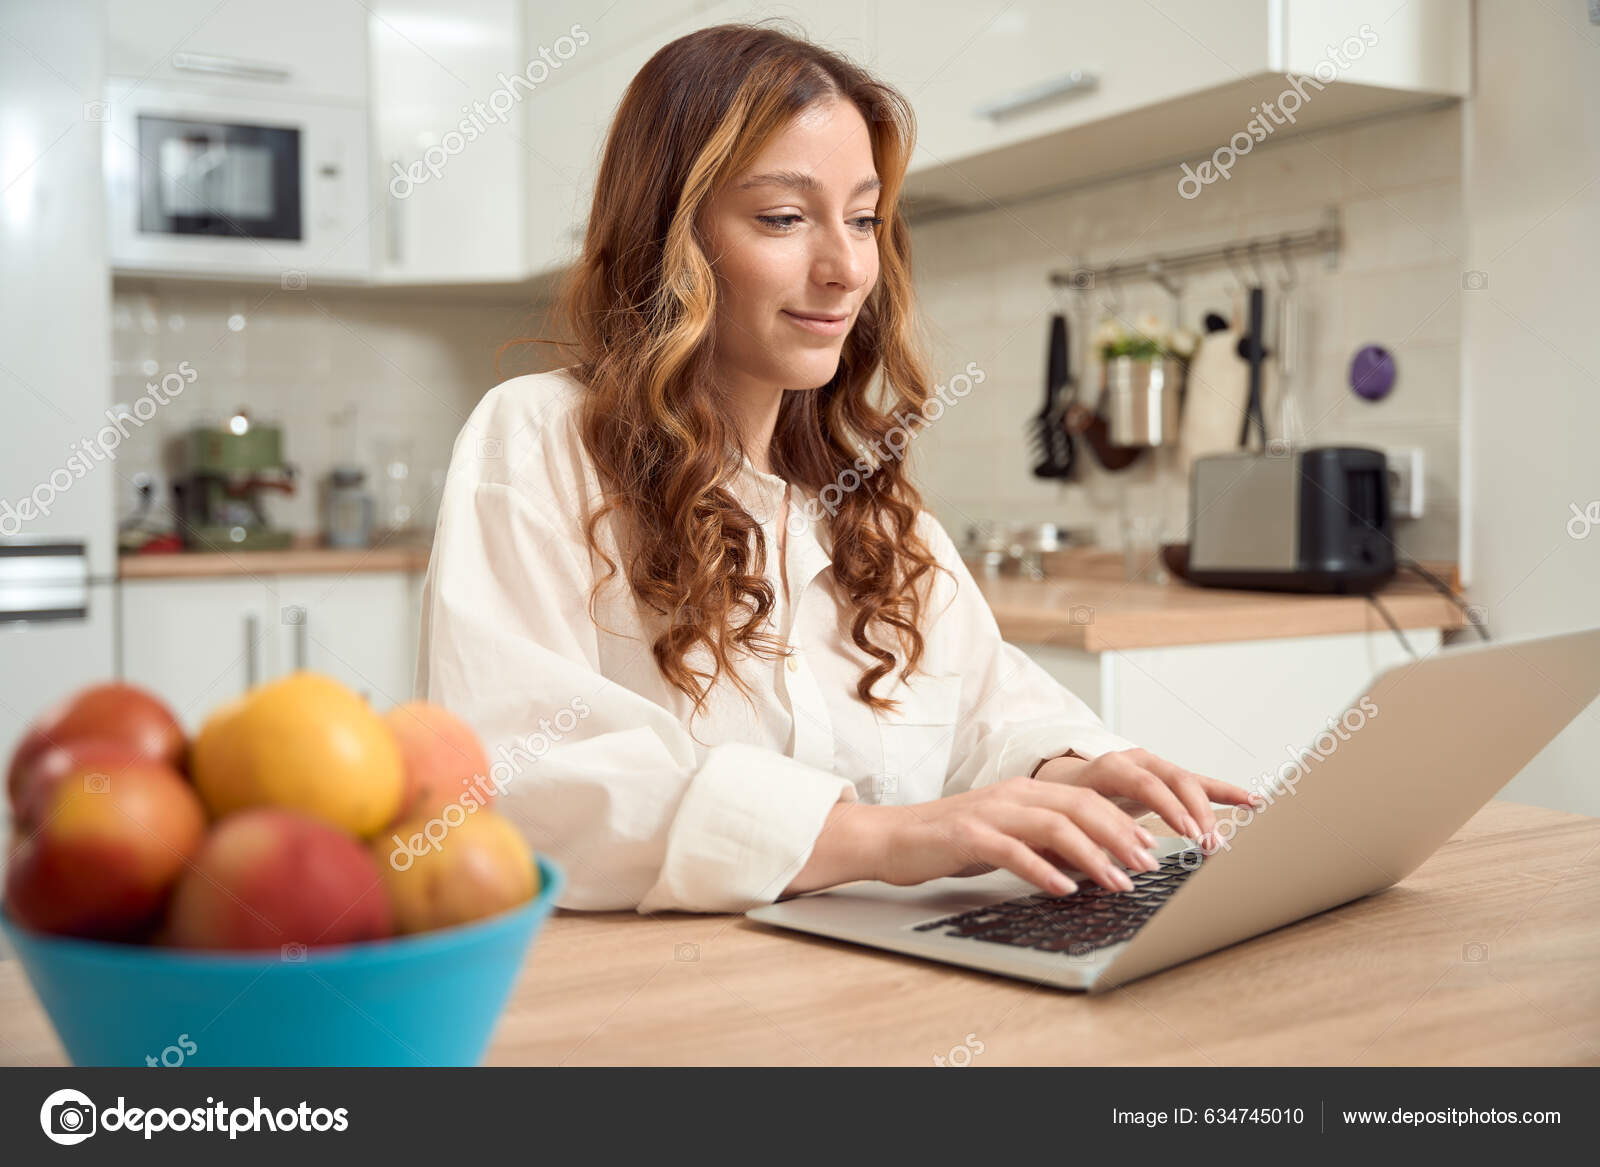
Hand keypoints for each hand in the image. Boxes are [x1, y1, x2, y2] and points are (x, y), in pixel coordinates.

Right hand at [874, 776, 1170, 897]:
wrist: (892, 837)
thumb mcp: (1008, 838)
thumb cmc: (950, 841)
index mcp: (1026, 792)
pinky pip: (1013, 850)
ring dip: (1093, 856)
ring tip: (1117, 882)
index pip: (1087, 800)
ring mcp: (990, 812)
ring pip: (1054, 826)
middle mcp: (1013, 795)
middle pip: (1080, 807)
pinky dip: (1042, 869)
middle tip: (1147, 866)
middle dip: (1120, 837)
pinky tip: (1063, 889)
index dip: (1123, 823)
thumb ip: (1045, 844)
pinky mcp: (967, 835)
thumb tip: (1092, 862)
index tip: (1151, 850)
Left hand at [1033, 747, 1262, 848]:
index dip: (1168, 808)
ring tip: (1221, 840)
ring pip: (1189, 783)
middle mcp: (1134, 761)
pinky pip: (1200, 784)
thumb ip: (1085, 840)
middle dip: (1194, 814)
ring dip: (1209, 812)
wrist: (1062, 784)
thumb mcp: (1067, 822)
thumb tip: (1106, 868)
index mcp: (1108, 768)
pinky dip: (1225, 792)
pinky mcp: (1167, 779)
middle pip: (1174, 781)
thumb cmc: (1065, 807)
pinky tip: (1251, 801)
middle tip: (1207, 844)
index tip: (1186, 834)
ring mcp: (1153, 767)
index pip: (1145, 783)